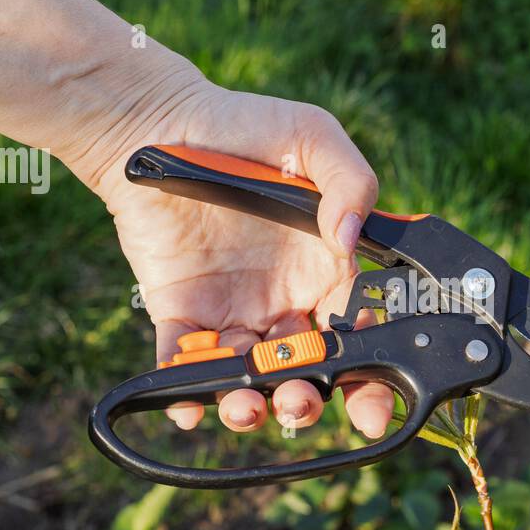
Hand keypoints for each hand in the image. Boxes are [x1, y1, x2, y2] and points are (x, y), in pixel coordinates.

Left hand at [73, 65, 395, 438]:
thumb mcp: (312, 137)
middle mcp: (284, 300)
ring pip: (249, 377)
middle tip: (300, 402)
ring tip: (247, 407)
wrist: (157, 123)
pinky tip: (189, 405)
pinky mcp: (180, 313)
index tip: (372, 400)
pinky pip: (183, 363)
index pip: (357, 333)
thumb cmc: (243, 127)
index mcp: (326, 270)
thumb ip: (352, 182)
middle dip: (308, 400)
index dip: (370, 373)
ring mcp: (232, 311)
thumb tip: (348, 237)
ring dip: (252, 404)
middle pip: (305, 369)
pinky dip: (185, 391)